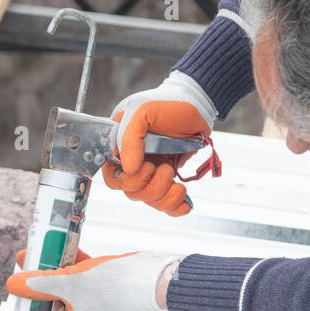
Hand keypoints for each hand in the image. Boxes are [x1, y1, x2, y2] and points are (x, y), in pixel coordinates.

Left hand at [7, 251, 177, 310]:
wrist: (152, 277)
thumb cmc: (112, 286)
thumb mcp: (70, 282)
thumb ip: (41, 283)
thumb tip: (13, 285)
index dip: (31, 298)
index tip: (20, 281)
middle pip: (54, 295)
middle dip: (40, 276)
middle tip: (27, 258)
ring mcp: (96, 301)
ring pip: (69, 283)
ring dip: (55, 265)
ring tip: (40, 247)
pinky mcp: (106, 286)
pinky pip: (84, 275)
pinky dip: (74, 262)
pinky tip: (63, 246)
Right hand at [102, 71, 216, 216]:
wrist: (197, 106)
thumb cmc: (168, 103)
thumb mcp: (142, 111)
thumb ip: (129, 138)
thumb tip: (128, 168)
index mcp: (120, 147)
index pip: (112, 176)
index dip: (127, 180)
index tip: (147, 166)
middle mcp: (133, 162)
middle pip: (131, 192)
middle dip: (150, 186)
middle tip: (166, 168)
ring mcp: (151, 172)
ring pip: (149, 199)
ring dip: (165, 195)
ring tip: (176, 177)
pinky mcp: (167, 179)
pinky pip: (165, 203)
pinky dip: (175, 206)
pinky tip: (184, 202)